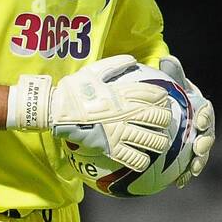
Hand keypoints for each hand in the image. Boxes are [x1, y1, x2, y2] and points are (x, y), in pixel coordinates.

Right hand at [7, 54, 171, 173]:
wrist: (57, 110)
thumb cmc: (74, 90)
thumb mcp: (93, 71)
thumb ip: (114, 65)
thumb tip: (132, 60)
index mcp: (123, 94)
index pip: (153, 95)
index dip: (163, 99)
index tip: (164, 101)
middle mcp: (126, 113)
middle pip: (157, 118)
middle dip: (165, 120)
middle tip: (164, 123)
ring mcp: (120, 131)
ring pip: (151, 140)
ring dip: (160, 142)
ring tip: (161, 143)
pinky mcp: (112, 148)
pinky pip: (133, 158)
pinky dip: (141, 161)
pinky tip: (144, 160)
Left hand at [158, 55, 214, 184]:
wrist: (166, 109)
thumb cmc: (170, 94)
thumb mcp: (171, 82)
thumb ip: (172, 73)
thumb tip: (167, 59)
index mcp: (201, 108)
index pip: (207, 111)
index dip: (205, 116)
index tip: (199, 120)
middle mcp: (202, 126)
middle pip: (208, 136)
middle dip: (205, 144)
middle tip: (199, 149)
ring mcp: (195, 141)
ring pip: (200, 154)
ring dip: (198, 163)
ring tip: (191, 172)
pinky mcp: (186, 155)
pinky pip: (187, 166)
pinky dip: (184, 174)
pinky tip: (177, 183)